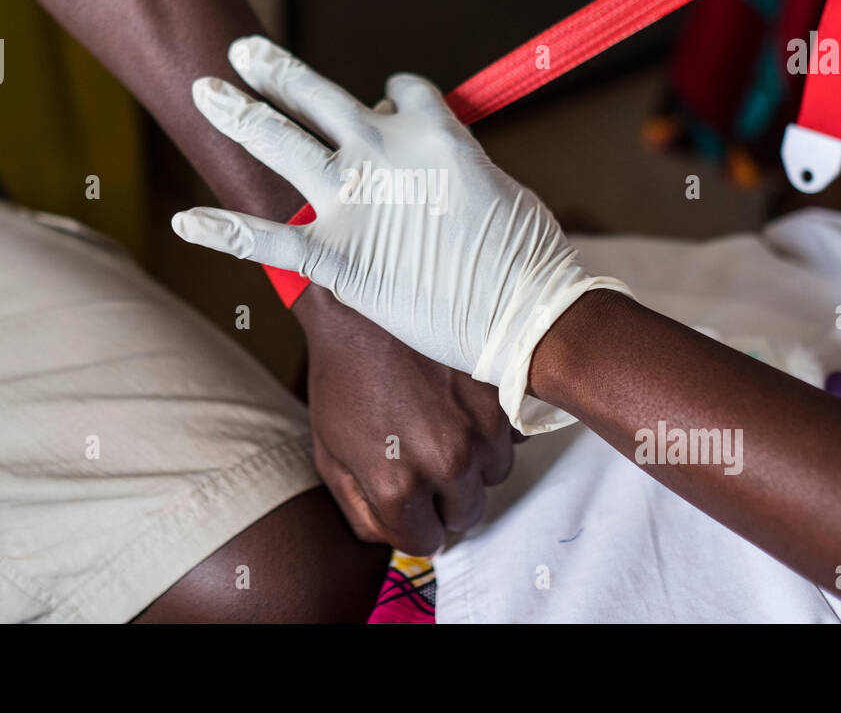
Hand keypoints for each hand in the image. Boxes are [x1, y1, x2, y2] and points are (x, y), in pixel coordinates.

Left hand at [172, 36, 630, 433]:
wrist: (526, 311)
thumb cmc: (527, 254)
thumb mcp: (498, 185)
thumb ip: (455, 166)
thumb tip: (435, 169)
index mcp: (431, 129)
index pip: (397, 92)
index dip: (389, 99)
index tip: (383, 108)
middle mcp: (382, 151)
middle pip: (317, 96)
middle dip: (275, 71)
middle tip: (243, 52)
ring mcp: (352, 200)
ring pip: (279, 142)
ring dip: (238, 113)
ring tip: (204, 92)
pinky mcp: (334, 256)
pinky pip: (266, 238)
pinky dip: (221, 230)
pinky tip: (183, 222)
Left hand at [295, 288, 516, 553]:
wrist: (365, 300)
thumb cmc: (341, 373)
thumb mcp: (330, 451)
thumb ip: (362, 510)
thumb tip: (400, 539)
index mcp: (397, 482)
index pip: (424, 540)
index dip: (412, 519)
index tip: (404, 492)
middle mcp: (447, 461)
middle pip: (466, 514)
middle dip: (444, 494)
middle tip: (420, 452)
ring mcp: (482, 427)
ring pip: (492, 475)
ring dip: (471, 460)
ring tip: (438, 420)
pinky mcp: (504, 396)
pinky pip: (510, 436)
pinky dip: (491, 426)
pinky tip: (459, 399)